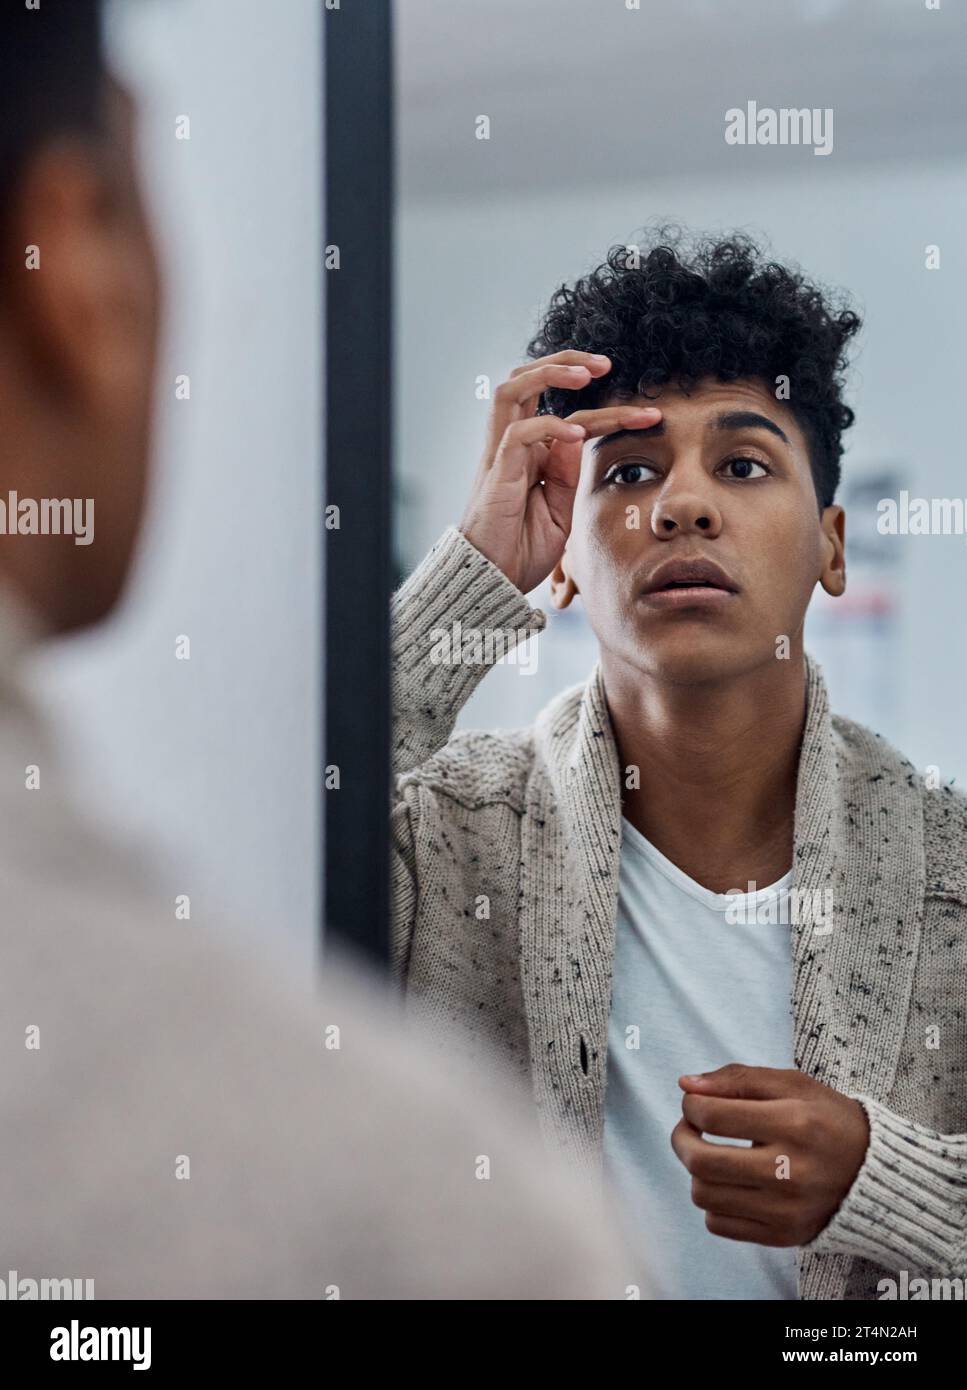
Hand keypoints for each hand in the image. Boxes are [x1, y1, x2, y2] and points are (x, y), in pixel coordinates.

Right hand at [459, 351, 659, 593]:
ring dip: (550, 374)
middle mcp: (513, 446)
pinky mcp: (496, 472)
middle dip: (567, 363)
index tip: (651, 416)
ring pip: (513, 389)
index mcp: (531, 455)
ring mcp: (501, 455)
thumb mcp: (559, 511)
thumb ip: (568, 475)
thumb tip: (579, 435)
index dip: (610, 411)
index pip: (570, 416)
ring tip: (586, 374)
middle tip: (605, 363)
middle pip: (529, 381)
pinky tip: (576, 433)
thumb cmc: (522, 549)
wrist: (493, 581)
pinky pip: (518, 432)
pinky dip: (548, 425)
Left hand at [670, 1063, 870, 1246]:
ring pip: (704, 1195)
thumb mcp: (793, 1084)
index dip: (691, 1105)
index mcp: (793, 1124)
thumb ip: (738, 1079)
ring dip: (696, 1171)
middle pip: (701, 1161)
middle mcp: (789, 1171)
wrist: (874, 1172)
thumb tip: (686, 1084)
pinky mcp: (782, 1234)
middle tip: (688, 1128)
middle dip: (681, 1138)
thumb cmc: (827, 1120)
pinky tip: (728, 1183)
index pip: (713, 1116)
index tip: (695, 1102)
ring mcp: (785, 1209)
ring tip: (711, 1154)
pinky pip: (719, 1225)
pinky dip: (713, 1202)